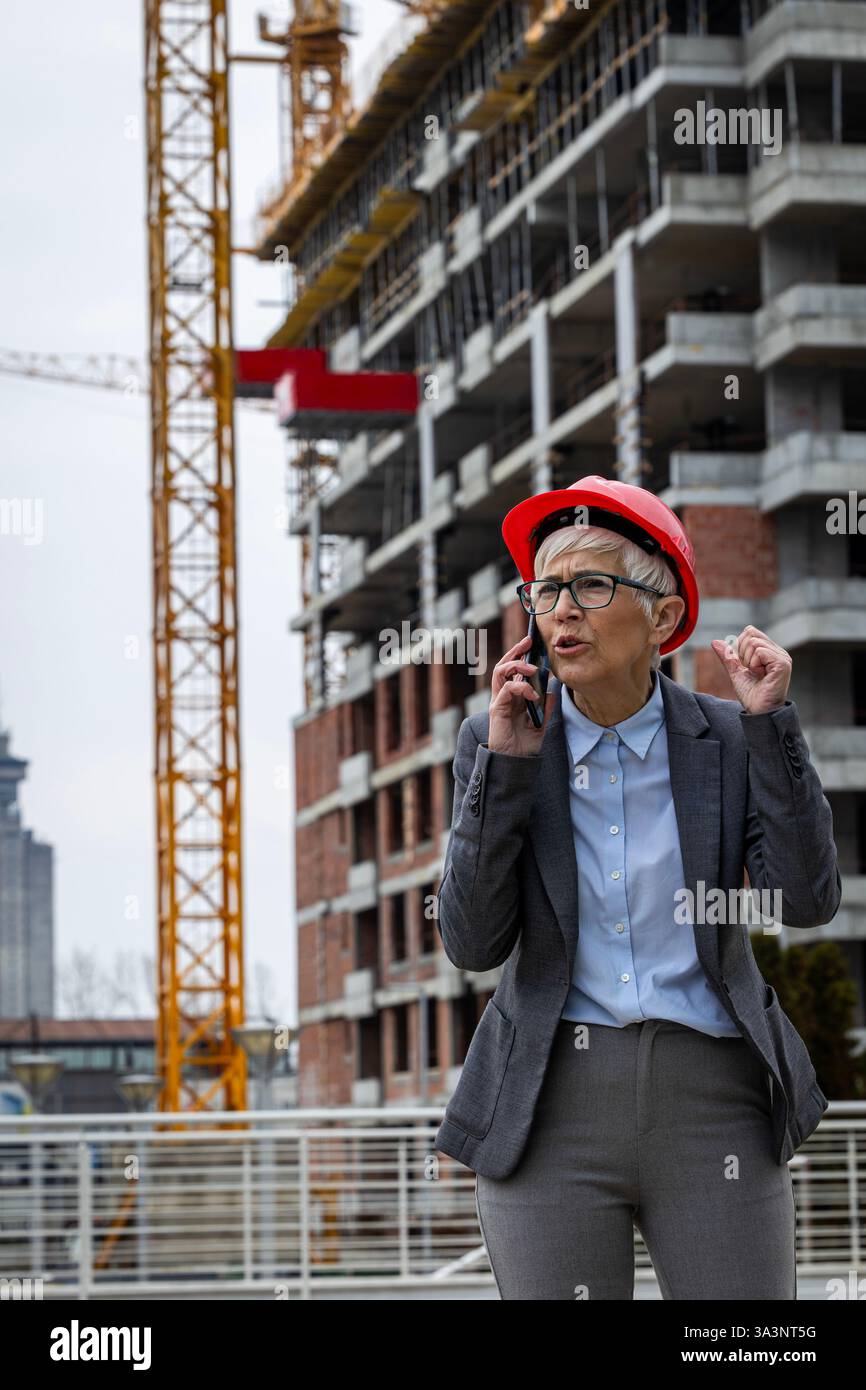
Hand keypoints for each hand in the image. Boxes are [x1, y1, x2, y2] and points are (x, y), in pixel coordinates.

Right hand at [488, 634, 557, 755]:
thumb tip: (553, 692)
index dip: (520, 655)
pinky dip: (521, 687)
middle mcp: (503, 696)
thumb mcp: (541, 723)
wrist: (516, 762)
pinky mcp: (497, 709)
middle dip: (515, 651)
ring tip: (533, 668)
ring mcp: (499, 701)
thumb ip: (546, 708)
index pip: (513, 670)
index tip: (531, 643)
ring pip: (500, 672)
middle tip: (528, 642)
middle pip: (503, 665)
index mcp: (512, 697)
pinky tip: (533, 694)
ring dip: (517, 665)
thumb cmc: (525, 745)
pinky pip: (507, 689)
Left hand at [710, 626, 791, 714]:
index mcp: (769, 651)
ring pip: (754, 642)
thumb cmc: (751, 694)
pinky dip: (754, 664)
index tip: (743, 665)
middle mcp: (778, 651)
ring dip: (748, 661)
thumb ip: (728, 656)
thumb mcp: (735, 672)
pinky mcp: (783, 663)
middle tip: (750, 670)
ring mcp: (782, 657)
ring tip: (756, 674)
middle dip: (742, 653)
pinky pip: (760, 651)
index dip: (739, 646)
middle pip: (750, 634)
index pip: (750, 632)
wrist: (758, 711)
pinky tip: (761, 675)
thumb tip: (715, 642)